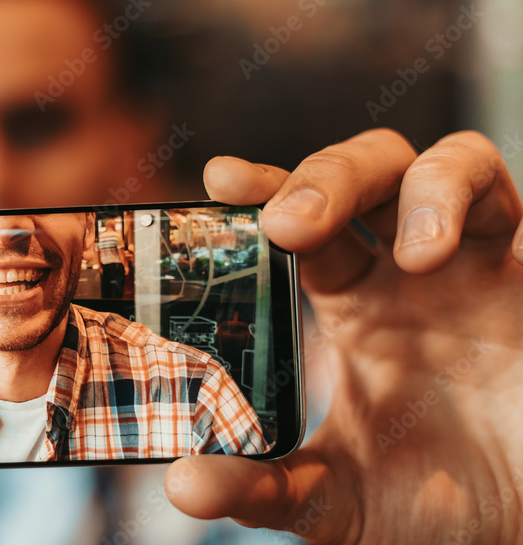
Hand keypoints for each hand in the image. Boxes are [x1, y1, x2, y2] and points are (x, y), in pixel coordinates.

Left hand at [165, 129, 522, 542]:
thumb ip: (262, 488)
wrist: (516, 532)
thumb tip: (182, 485)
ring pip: (429, 163)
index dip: (259, 191)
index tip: (217, 177)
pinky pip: (497, 197)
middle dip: (320, 179)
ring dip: (405, 182)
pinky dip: (459, 199)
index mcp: (346, 304)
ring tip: (400, 252)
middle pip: (355, 174)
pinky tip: (430, 253)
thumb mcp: (332, 501)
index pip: (294, 223)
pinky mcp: (520, 275)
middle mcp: (398, 272)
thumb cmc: (429, 506)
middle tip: (283, 222)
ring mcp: (464, 265)